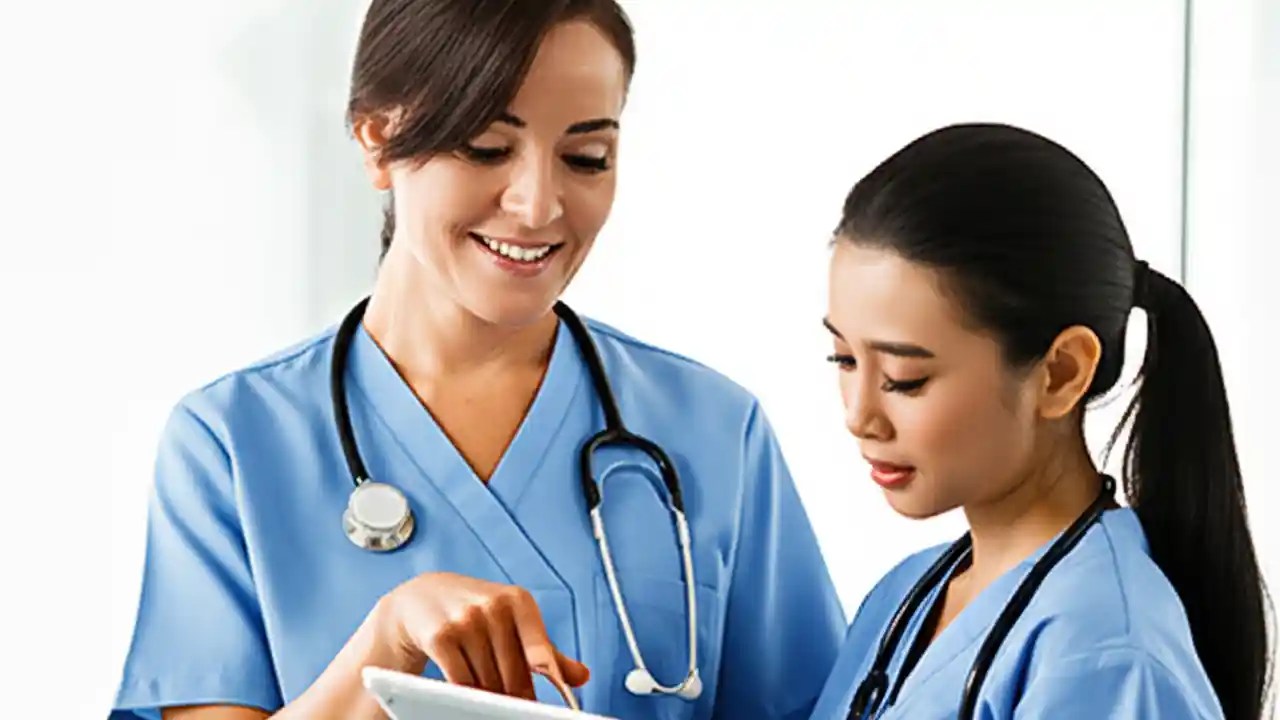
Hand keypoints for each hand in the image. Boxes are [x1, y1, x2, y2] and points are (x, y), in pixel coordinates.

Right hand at [376, 572, 589, 700]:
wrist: (421, 597)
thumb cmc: (476, 611)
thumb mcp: (512, 620)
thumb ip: (545, 649)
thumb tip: (581, 677)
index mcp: (519, 601)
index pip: (541, 653)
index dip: (548, 680)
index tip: (548, 702)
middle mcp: (493, 606)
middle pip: (513, 675)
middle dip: (515, 696)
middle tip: (515, 706)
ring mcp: (465, 621)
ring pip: (487, 681)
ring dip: (490, 696)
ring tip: (491, 696)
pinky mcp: (440, 637)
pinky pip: (461, 682)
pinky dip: (467, 695)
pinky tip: (470, 695)